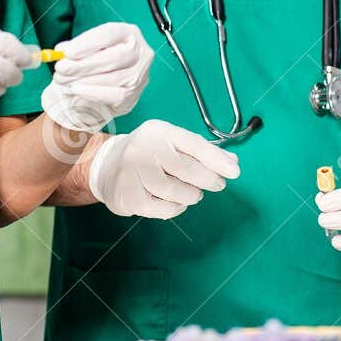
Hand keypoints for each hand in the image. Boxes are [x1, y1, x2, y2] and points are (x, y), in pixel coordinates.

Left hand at [40, 21, 154, 132]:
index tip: (67, 52)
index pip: (110, 34)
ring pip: (112, 78)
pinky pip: (114, 96)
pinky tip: (76, 90)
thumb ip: (76, 48)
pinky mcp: (134, 94)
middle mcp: (140, 52)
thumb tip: (61, 51)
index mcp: (128, 33)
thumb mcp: (87, 49)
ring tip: (63, 80)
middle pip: (112, 58)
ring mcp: (140, 75)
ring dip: (84, 81)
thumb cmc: (98, 61)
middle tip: (60, 68)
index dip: (87, 43)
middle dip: (82, 65)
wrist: (108, 86)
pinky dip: (92, 93)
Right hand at [88, 119, 238, 218]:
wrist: (106, 166)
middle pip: (186, 168)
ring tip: (193, 194)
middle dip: (208, 179)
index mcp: (159, 131)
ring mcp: (132, 172)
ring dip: (191, 196)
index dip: (216, 159)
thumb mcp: (172, 144)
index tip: (235, 171)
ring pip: (175, 191)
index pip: (193, 144)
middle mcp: (143, 148)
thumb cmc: (149, 154)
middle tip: (217, 185)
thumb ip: (201, 152)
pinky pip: (162, 209)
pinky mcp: (127, 196)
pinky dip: (175, 209)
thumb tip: (232, 162)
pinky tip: (175, 203)